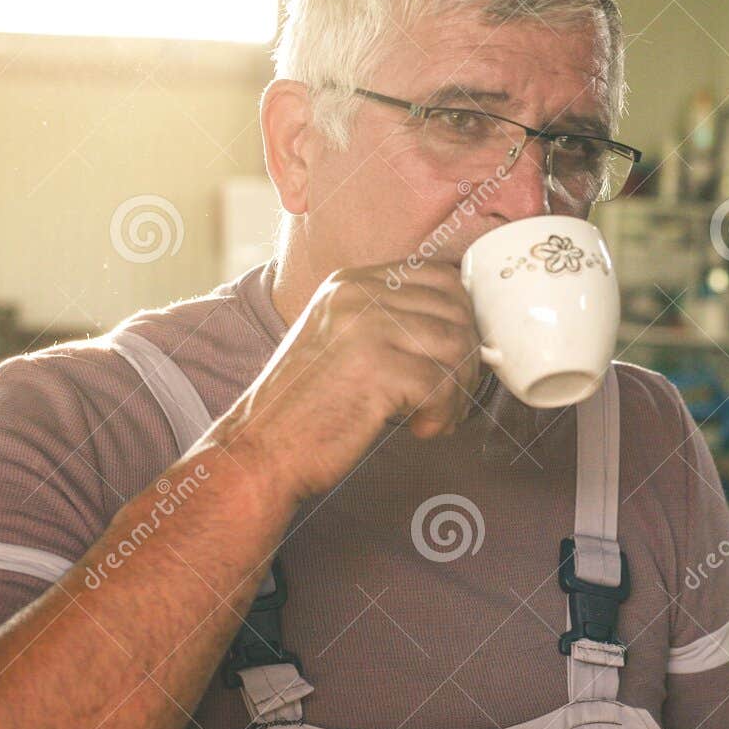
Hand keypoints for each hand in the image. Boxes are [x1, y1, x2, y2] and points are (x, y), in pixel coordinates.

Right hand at [214, 262, 482, 501]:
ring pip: (456, 346)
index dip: (462, 320)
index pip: (440, 277)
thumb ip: (390, 321)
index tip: (454, 359)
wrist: (261, 450)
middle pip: (456, 311)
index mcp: (351, 283)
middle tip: (452, 397)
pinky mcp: (375, 370)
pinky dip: (443, 414)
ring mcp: (365, 329)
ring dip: (458, 390)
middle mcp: (358, 295)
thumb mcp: (343, 341)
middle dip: (467, 359)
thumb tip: (464, 327)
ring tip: (437, 415)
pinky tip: (421, 429)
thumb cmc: (308, 407)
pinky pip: (442, 385)